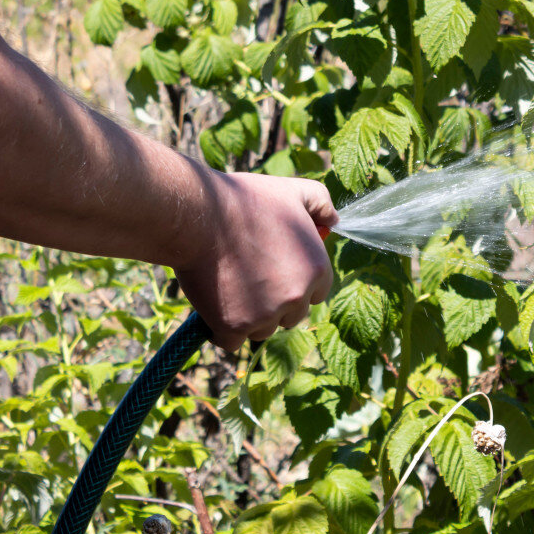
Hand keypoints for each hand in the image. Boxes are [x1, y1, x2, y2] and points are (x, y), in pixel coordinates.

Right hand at [175, 172, 337, 350]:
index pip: (317, 292)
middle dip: (275, 304)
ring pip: (263, 330)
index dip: (296, 283)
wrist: (199, 215)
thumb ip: (321, 203)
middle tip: (249, 278)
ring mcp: (265, 315)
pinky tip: (214, 306)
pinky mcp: (234, 327)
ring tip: (230, 286)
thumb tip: (334, 221)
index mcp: (317, 269)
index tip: (274, 272)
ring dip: (249, 318)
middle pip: (292, 315)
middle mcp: (296, 297)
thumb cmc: (245, 200)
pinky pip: (232, 342)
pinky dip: (222, 330)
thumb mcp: (293, 191)